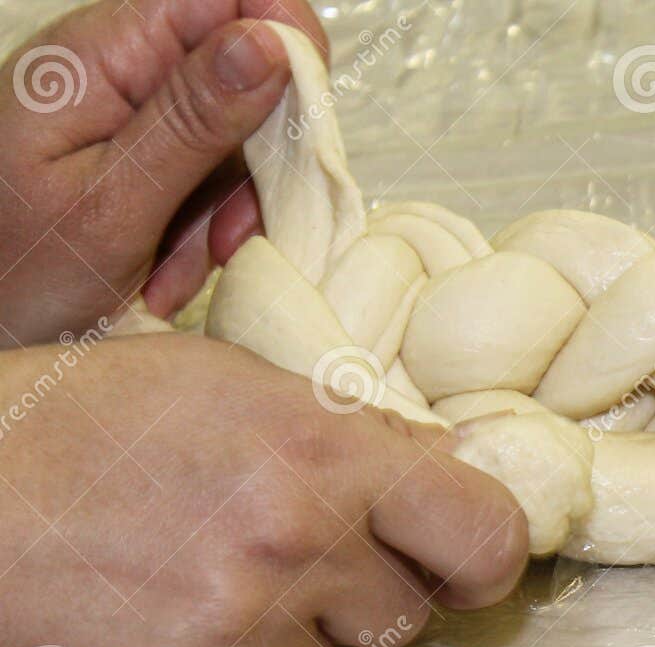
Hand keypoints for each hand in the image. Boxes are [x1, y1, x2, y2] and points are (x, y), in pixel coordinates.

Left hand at [0, 0, 328, 346]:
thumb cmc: (13, 275)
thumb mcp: (113, 205)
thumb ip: (194, 119)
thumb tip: (271, 41)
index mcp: (100, 55)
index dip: (284, 43)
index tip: (303, 123)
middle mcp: (117, 68)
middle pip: (245, 72)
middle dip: (257, 158)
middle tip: (226, 234)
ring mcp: (131, 113)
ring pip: (238, 137)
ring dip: (228, 212)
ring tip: (174, 269)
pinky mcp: (142, 155)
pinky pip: (213, 178)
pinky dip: (207, 230)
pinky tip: (166, 270)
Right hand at [0, 333, 529, 646]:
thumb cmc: (72, 424)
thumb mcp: (223, 382)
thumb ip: (349, 433)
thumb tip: (447, 469)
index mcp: (323, 458)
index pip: (484, 536)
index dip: (482, 561)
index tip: (463, 570)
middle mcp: (291, 552)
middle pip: (399, 622)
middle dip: (353, 599)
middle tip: (270, 559)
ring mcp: (228, 641)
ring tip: (179, 588)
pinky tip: (142, 641)